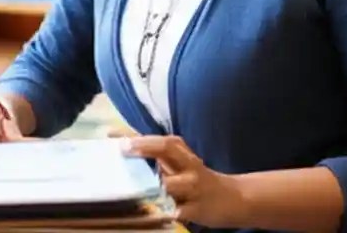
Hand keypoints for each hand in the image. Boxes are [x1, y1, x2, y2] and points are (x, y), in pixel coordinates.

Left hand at [111, 132, 247, 228]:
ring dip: (152, 184)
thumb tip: (120, 143)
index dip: (137, 136)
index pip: (159, 139)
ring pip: (169, 183)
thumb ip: (156, 155)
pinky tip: (155, 211)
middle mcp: (189, 166)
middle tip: (122, 149)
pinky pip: (177, 210)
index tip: (112, 135)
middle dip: (144, 147)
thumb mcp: (181, 163)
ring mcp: (194, 188)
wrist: (234, 199)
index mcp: (183, 153)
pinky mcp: (197, 210)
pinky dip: (166, 211)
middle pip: (166, 149)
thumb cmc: (197, 180)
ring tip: (131, 185)